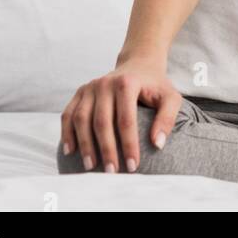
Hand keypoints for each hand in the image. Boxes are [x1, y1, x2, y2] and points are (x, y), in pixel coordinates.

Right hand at [60, 59, 181, 173]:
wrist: (138, 65)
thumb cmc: (155, 86)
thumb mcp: (170, 97)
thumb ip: (167, 118)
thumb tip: (157, 144)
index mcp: (127, 83)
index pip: (126, 120)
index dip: (129, 145)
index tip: (133, 166)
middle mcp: (105, 83)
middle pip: (102, 122)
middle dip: (106, 149)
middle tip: (111, 172)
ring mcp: (90, 87)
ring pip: (81, 119)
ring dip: (85, 144)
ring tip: (91, 166)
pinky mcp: (80, 92)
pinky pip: (68, 114)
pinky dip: (67, 133)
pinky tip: (70, 151)